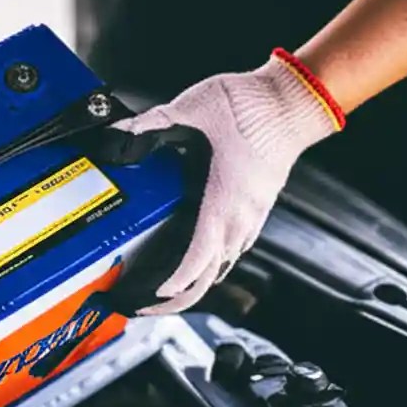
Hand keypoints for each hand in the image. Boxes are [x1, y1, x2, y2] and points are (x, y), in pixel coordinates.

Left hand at [109, 51, 344, 314]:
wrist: (292, 101)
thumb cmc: (249, 107)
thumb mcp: (188, 110)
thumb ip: (147, 126)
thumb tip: (114, 134)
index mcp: (221, 203)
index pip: (196, 261)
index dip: (171, 284)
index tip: (146, 295)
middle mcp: (239, 218)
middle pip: (207, 277)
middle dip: (173, 299)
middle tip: (139, 304)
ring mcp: (251, 216)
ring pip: (221, 265)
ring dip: (192, 282)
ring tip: (162, 290)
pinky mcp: (256, 209)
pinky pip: (232, 249)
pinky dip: (209, 263)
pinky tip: (193, 258)